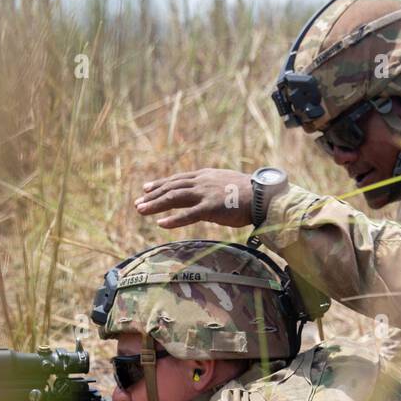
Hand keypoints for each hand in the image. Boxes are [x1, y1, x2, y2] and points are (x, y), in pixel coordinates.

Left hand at [135, 169, 251, 228]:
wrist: (262, 195)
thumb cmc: (248, 193)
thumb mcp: (226, 185)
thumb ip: (212, 190)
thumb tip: (204, 199)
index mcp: (205, 176)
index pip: (178, 179)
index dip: (161, 184)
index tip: (147, 189)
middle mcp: (202, 182)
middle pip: (172, 187)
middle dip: (153, 195)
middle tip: (138, 203)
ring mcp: (205, 194)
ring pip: (175, 198)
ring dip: (156, 205)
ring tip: (141, 211)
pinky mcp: (211, 208)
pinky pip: (188, 215)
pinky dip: (173, 219)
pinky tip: (161, 224)